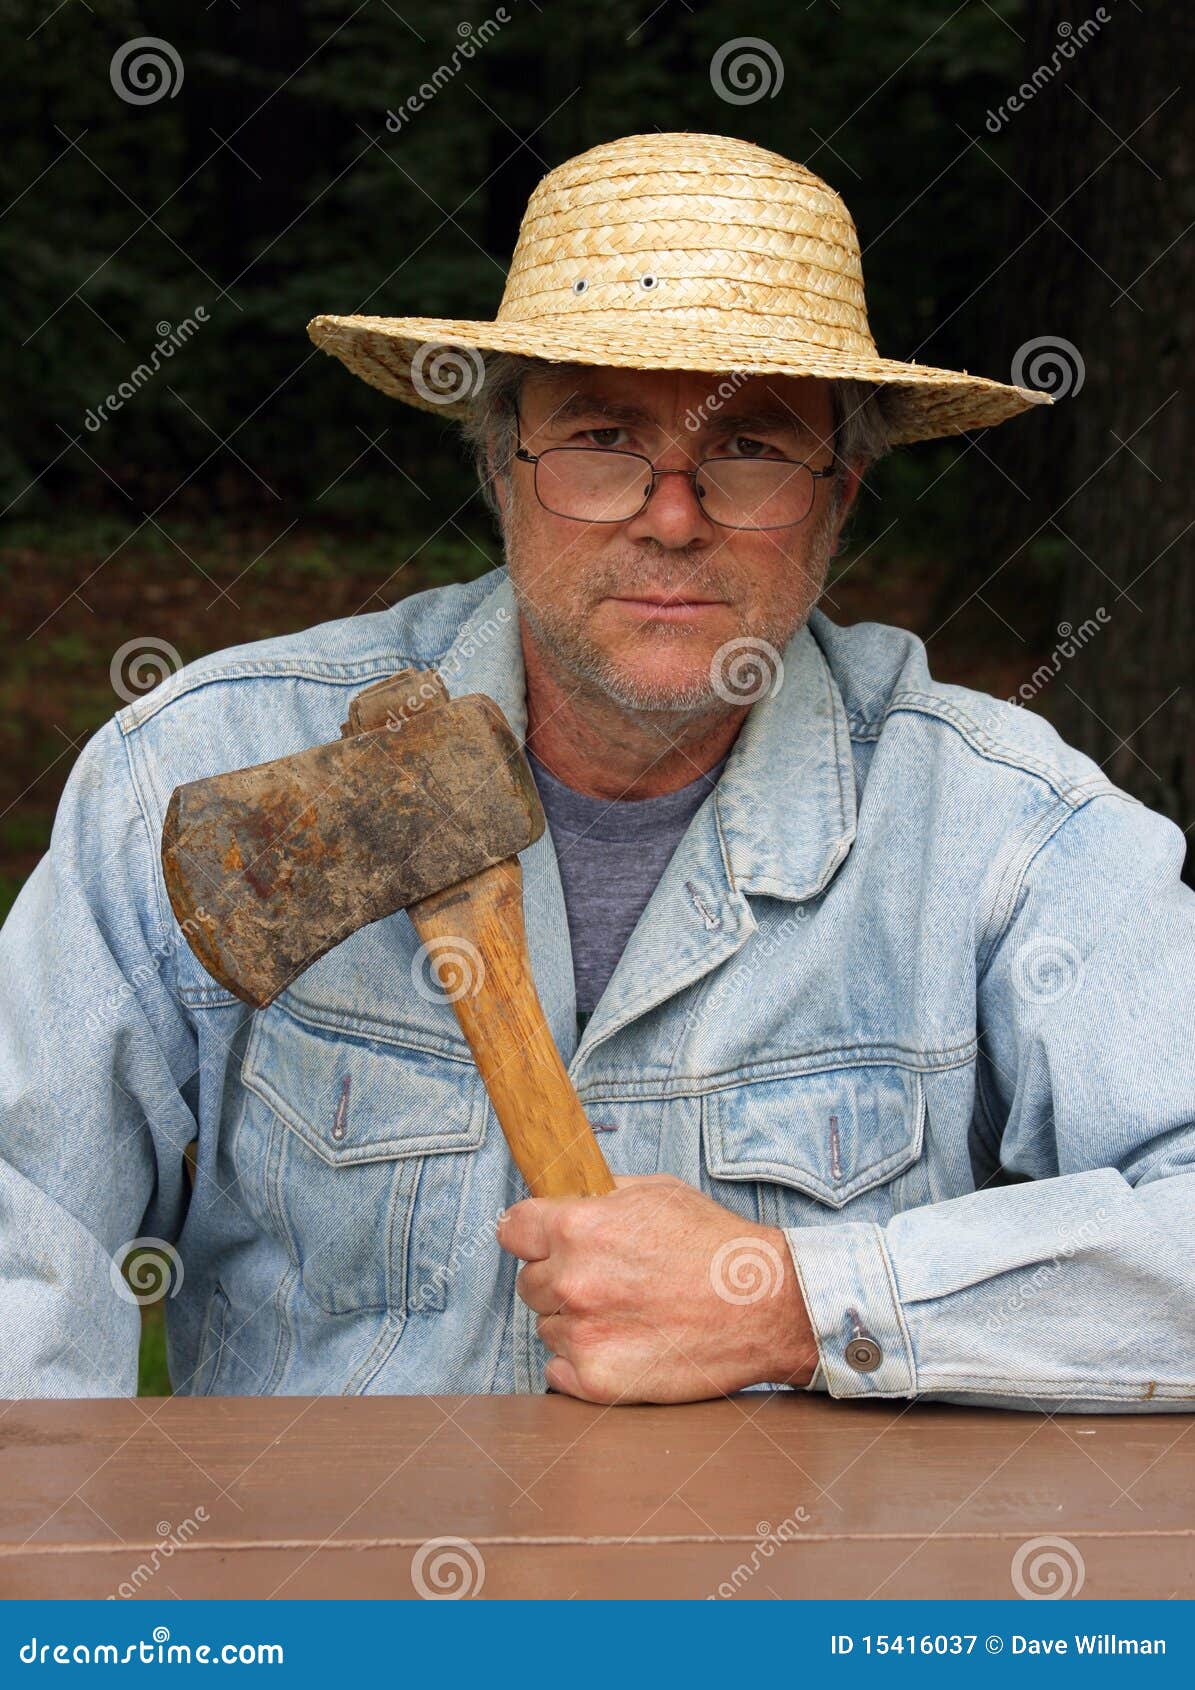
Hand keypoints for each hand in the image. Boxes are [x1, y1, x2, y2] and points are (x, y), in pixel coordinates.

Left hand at [497, 1174, 818, 1403]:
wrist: (764, 1305)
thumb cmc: (714, 1244)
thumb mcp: (655, 1190)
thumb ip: (599, 1195)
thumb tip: (562, 1196)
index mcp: (578, 1227)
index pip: (511, 1230)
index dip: (529, 1234)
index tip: (539, 1242)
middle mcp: (572, 1281)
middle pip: (528, 1283)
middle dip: (558, 1279)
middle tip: (606, 1281)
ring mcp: (583, 1334)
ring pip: (547, 1327)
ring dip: (575, 1322)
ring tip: (627, 1313)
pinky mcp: (597, 1380)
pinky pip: (558, 1371)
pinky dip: (582, 1362)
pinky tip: (623, 1345)